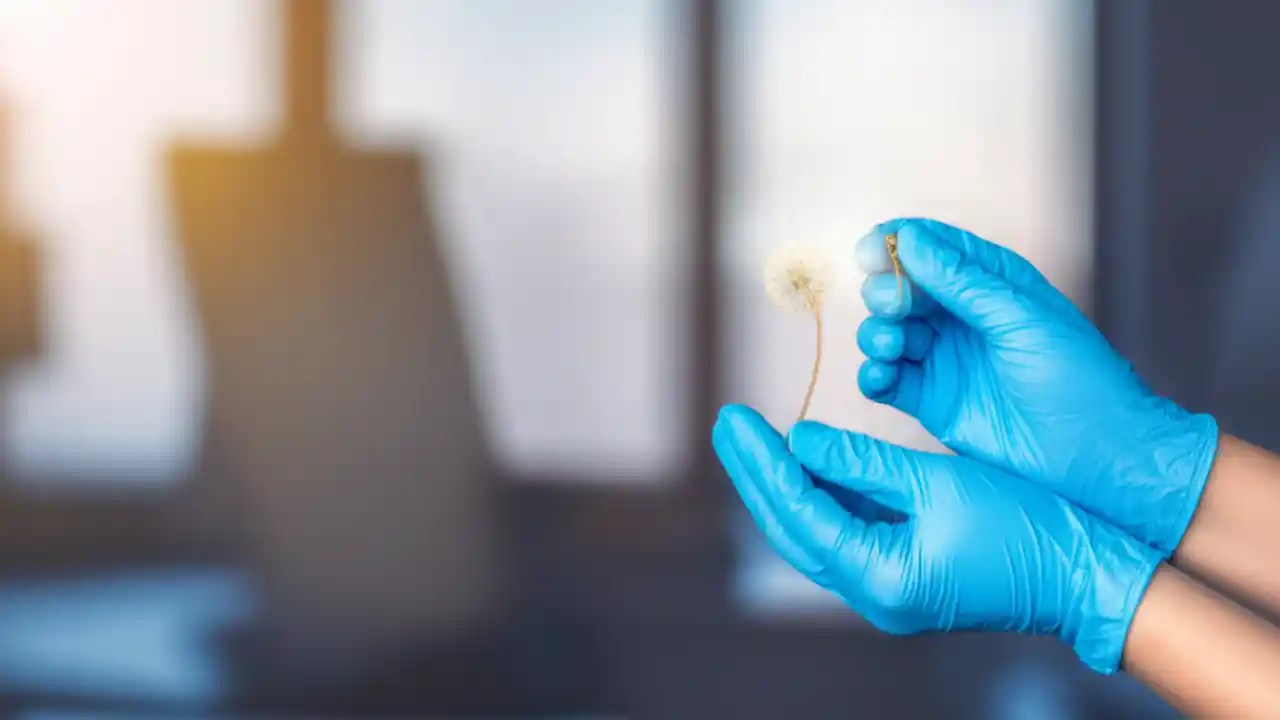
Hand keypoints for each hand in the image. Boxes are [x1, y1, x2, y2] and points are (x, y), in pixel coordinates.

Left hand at [712, 404, 1160, 672]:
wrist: (1086, 573)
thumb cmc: (1025, 526)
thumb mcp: (939, 482)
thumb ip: (864, 463)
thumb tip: (801, 440)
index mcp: (881, 578)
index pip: (800, 515)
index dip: (763, 463)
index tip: (734, 417)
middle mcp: (874, 595)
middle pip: (794, 528)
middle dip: (758, 474)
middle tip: (728, 423)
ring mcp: (887, 589)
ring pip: (815, 530)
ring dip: (785, 484)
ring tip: (753, 435)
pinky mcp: (902, 574)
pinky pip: (846, 531)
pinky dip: (825, 494)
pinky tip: (807, 458)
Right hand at [853, 218, 1217, 553]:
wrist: (1093, 454)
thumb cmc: (1076, 377)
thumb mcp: (1019, 317)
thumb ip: (960, 280)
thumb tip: (906, 238)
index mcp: (988, 282)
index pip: (929, 247)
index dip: (894, 244)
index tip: (869, 253)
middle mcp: (960, 317)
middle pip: (899, 289)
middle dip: (885, 293)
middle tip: (892, 308)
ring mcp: (942, 359)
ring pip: (887, 333)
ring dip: (877, 334)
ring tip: (892, 347)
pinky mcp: (930, 400)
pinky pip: (886, 380)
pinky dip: (872, 375)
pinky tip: (880, 377)